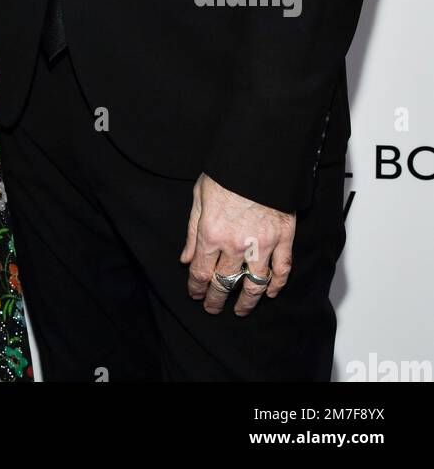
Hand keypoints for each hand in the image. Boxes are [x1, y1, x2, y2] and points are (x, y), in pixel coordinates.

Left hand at [180, 172, 295, 316]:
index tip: (195, 294)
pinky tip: (269, 293)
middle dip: (216, 299)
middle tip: (213, 308)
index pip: (200, 272)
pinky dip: (276, 285)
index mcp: (210, 234)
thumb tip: (185, 258)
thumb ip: (191, 231)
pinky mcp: (283, 239)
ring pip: (254, 284)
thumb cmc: (225, 174)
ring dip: (246, 301)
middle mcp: (235, 245)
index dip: (196, 288)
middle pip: (224, 283)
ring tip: (240, 310)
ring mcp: (262, 244)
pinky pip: (281, 270)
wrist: (258, 159)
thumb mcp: (199, 197)